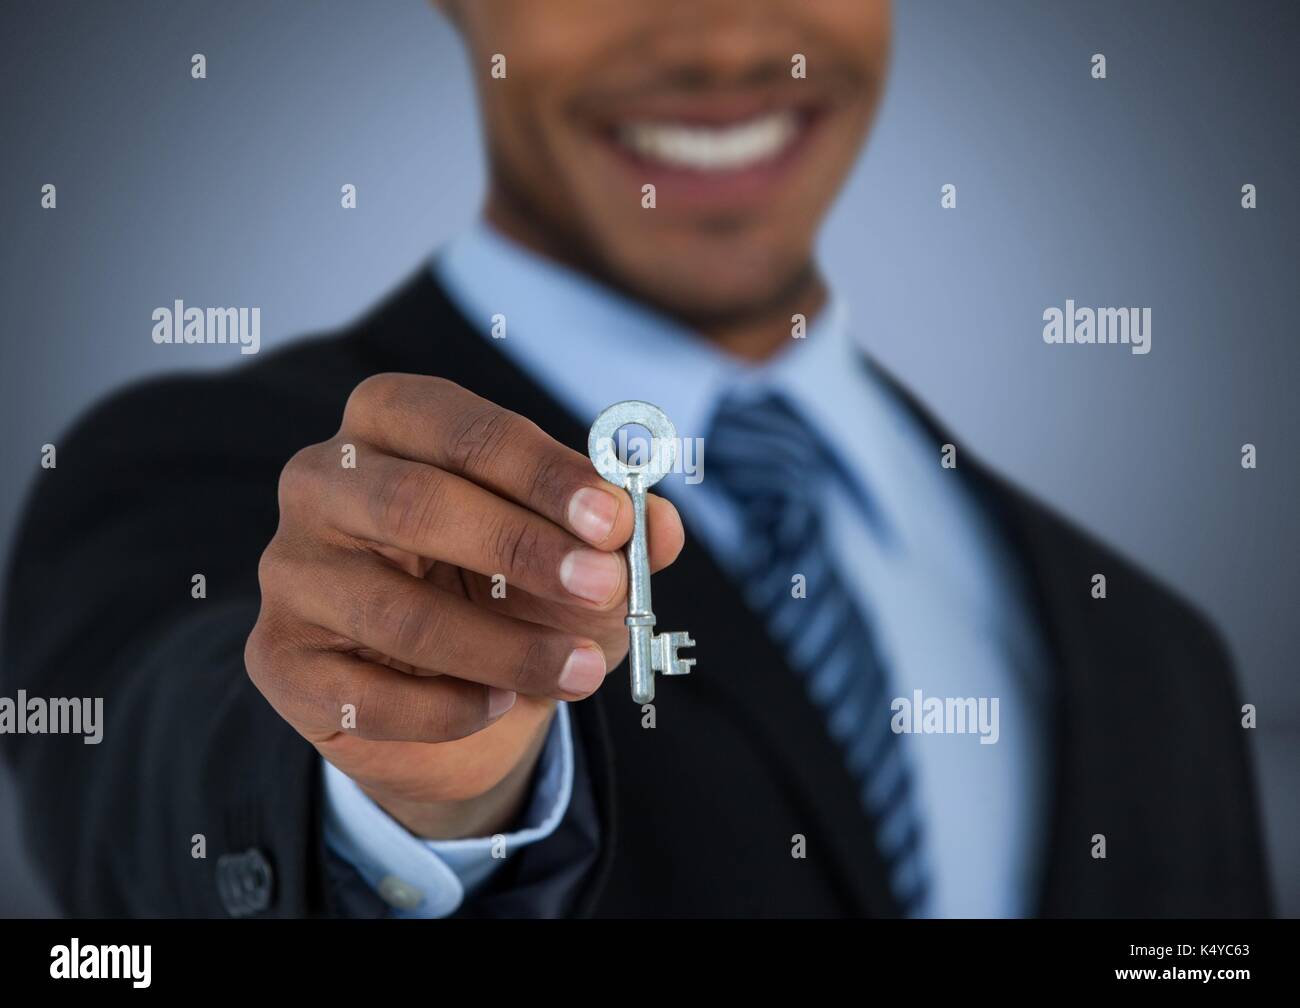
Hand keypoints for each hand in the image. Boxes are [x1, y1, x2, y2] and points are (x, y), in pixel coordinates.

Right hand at [245, 374, 683, 837]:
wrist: (452, 692)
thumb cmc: (509, 589)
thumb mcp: (573, 553)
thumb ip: (617, 533)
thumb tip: (660, 526)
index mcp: (389, 423)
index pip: (458, 427)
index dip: (541, 472)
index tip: (614, 520)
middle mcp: (321, 482)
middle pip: (414, 504)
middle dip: (522, 549)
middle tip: (605, 589)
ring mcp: (291, 572)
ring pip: (396, 612)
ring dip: (505, 648)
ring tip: (583, 671)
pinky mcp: (279, 659)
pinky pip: (364, 695)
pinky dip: (450, 709)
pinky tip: (503, 703)